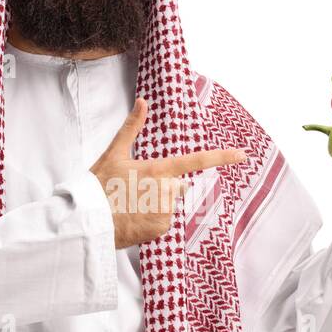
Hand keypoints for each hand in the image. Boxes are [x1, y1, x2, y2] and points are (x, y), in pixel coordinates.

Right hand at [91, 97, 247, 248]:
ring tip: (132, 205)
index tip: (242, 155)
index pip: (196, 161)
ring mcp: (165, 211)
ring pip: (169, 204)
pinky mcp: (162, 229)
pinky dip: (152, 221)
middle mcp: (167, 190)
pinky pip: (164, 221)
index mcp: (158, 169)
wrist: (88, 220)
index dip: (222, 158)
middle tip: (135, 190)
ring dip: (156, 204)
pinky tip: (134, 218)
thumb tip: (143, 102)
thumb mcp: (114, 153)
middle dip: (162, 187)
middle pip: (177, 185)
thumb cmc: (99, 185)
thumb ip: (132, 127)